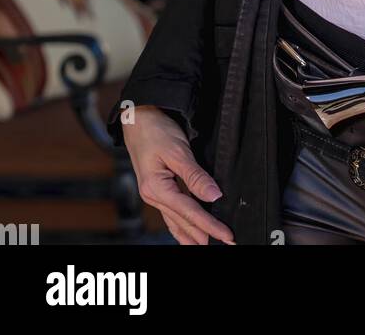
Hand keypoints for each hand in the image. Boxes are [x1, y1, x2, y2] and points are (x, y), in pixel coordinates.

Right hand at [120, 104, 234, 244]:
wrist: (137, 117)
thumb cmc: (155, 130)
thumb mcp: (177, 151)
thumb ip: (195, 176)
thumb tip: (213, 195)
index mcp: (156, 189)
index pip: (190, 212)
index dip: (210, 225)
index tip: (227, 236)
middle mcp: (153, 196)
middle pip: (183, 221)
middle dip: (204, 235)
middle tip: (227, 244)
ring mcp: (154, 195)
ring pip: (176, 222)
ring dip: (192, 235)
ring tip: (207, 246)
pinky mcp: (157, 189)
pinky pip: (171, 214)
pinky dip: (181, 226)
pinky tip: (188, 233)